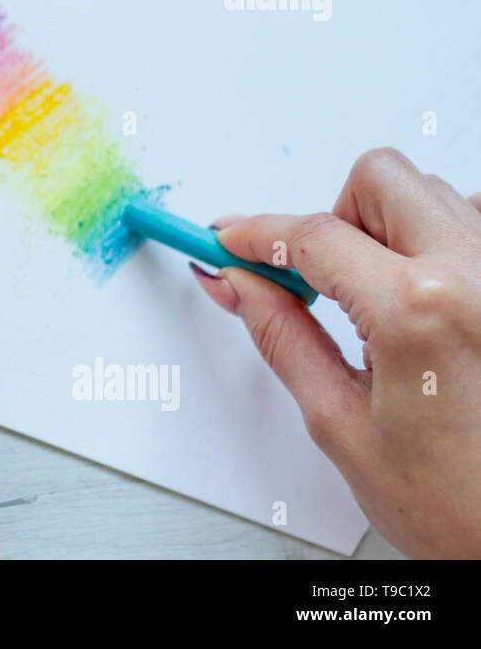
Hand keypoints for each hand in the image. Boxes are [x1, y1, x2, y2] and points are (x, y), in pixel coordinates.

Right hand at [191, 148, 480, 556]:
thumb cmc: (459, 507)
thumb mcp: (341, 423)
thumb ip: (282, 336)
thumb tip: (238, 284)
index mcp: (418, 313)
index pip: (312, 237)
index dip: (256, 233)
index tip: (229, 239)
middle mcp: (478, 277)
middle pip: (379, 179)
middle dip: (332, 216)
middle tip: (317, 274)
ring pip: (433, 193)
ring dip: (391, 228)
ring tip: (381, 301)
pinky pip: (478, 223)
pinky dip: (445, 244)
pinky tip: (431, 300)